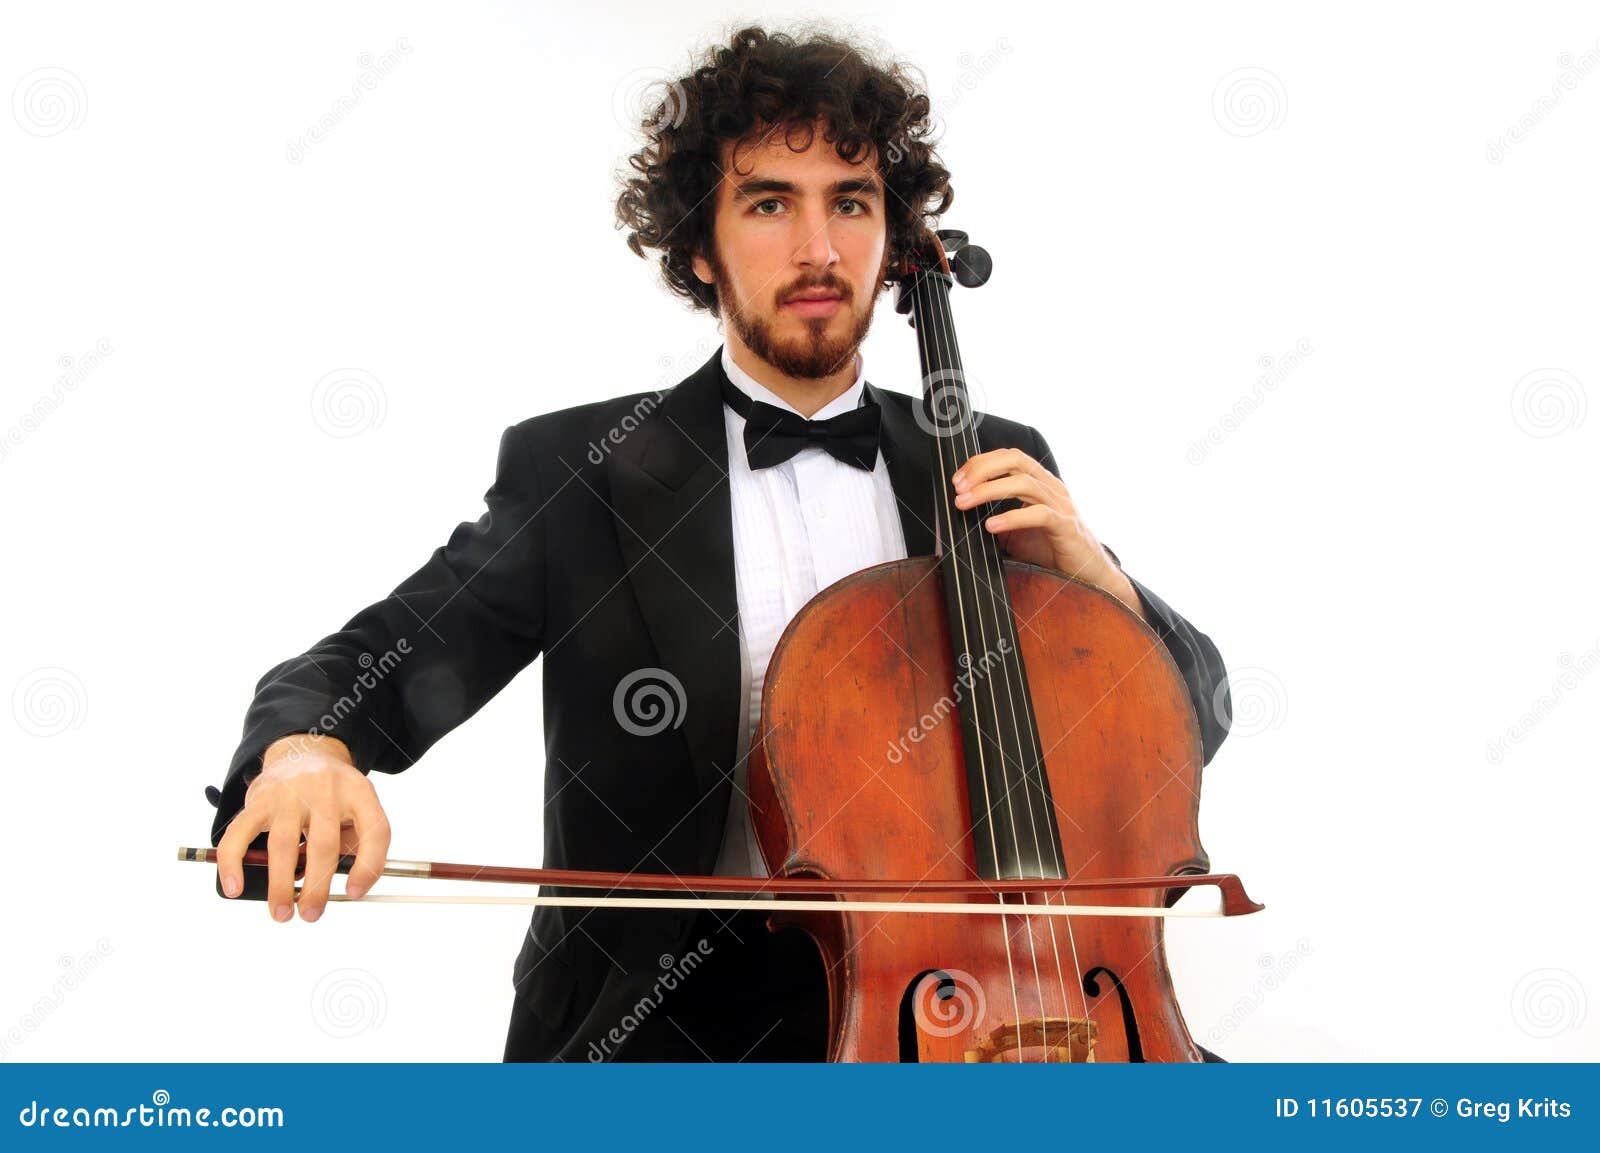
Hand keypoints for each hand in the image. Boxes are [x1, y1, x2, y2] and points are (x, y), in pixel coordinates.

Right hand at [215, 733, 390, 922]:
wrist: (302, 753)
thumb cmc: (333, 795)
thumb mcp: (357, 808)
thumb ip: (356, 843)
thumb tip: (340, 887)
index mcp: (359, 793)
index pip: (375, 830)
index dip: (369, 866)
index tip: (355, 893)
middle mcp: (326, 790)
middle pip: (324, 845)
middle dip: (317, 888)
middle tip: (311, 915)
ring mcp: (290, 794)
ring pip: (284, 846)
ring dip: (281, 886)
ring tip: (281, 912)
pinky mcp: (259, 799)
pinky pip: (240, 834)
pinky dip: (233, 864)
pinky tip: (234, 886)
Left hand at [951, 448, 1146, 620]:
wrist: (1088, 574)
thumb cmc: (1051, 550)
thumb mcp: (1016, 531)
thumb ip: (996, 518)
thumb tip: (964, 514)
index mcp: (1040, 483)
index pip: (1008, 457)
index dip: (980, 462)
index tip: (958, 479)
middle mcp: (1051, 487)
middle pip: (1015, 460)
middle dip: (982, 469)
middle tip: (958, 487)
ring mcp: (1061, 504)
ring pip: (1023, 483)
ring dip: (988, 490)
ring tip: (965, 503)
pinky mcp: (1066, 526)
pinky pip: (1038, 514)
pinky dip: (1011, 518)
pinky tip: (991, 526)